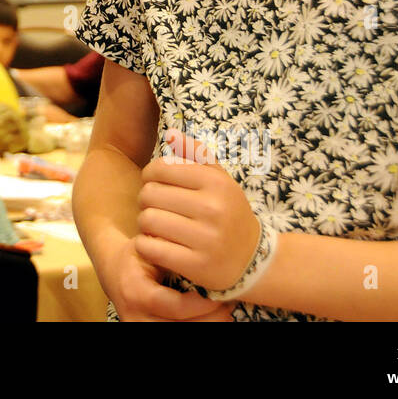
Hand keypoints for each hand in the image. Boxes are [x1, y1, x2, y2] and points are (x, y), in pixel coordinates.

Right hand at [95, 230, 232, 320]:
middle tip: (228, 306)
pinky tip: (208, 318)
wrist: (113, 269)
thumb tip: (209, 258)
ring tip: (223, 313)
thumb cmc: (136, 254)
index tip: (219, 294)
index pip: (175, 307)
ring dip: (205, 325)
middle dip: (209, 320)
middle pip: (179, 328)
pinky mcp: (143, 332)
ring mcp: (137, 328)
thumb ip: (172, 253)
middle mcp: (134, 316)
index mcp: (135, 292)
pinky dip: (195, 325)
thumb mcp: (150, 247)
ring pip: (179, 334)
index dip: (202, 305)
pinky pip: (174, 333)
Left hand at [134, 129, 259, 291]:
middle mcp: (212, 209)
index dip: (149, 174)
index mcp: (216, 183)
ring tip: (155, 224)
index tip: (154, 183)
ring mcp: (205, 239)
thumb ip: (196, 153)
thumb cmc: (228, 212)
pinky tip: (155, 242)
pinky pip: (150, 247)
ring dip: (145, 223)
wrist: (252, 260)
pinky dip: (145, 244)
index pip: (160, 168)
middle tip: (155, 206)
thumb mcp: (220, 179)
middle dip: (146, 199)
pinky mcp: (196, 265)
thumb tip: (170, 133)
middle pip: (150, 194)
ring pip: (147, 220)